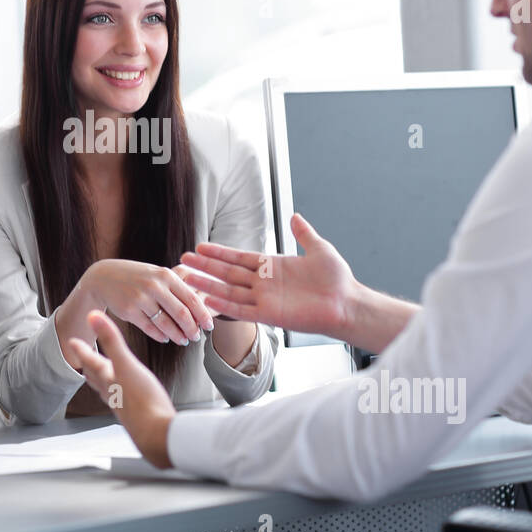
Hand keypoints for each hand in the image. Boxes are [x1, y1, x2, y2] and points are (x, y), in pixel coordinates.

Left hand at [64, 311, 175, 467]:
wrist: (158, 434)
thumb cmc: (143, 400)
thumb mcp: (127, 364)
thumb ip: (111, 340)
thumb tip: (92, 316)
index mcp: (109, 379)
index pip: (91, 361)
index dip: (82, 350)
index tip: (73, 342)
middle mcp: (113, 394)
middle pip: (96, 378)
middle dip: (90, 367)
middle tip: (84, 360)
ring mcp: (124, 407)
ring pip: (108, 391)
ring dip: (103, 382)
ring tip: (103, 377)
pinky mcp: (137, 416)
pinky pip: (124, 401)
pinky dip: (121, 394)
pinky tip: (128, 396)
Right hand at [81, 259, 215, 345]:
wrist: (104, 277)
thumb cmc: (138, 277)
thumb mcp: (157, 275)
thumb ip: (177, 289)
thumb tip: (199, 313)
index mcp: (166, 275)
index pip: (191, 299)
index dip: (203, 315)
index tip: (209, 326)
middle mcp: (154, 286)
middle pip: (181, 314)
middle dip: (192, 329)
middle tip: (196, 337)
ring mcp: (140, 298)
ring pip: (166, 324)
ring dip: (177, 336)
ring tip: (182, 341)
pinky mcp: (129, 311)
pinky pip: (150, 328)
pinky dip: (160, 336)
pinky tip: (165, 338)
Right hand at [180, 213, 358, 338]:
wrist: (347, 303)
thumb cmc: (337, 279)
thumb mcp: (318, 249)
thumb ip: (303, 234)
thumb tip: (295, 216)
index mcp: (273, 267)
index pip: (239, 258)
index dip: (219, 253)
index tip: (200, 247)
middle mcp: (264, 283)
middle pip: (228, 273)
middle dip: (206, 266)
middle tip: (184, 259)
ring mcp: (265, 300)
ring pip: (229, 291)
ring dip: (208, 285)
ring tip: (188, 278)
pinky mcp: (270, 315)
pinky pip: (242, 310)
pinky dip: (224, 306)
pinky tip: (207, 300)